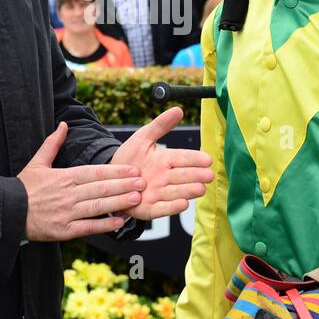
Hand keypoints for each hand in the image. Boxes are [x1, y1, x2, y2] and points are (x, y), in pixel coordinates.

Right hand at [18, 122, 145, 240]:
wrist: (7, 210)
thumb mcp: (37, 162)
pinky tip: (119, 222)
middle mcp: (68, 194)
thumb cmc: (24, 187)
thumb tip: (63, 124)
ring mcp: (66, 212)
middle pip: (100, 188)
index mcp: (64, 176)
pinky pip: (88, 227)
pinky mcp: (63, 230)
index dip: (116, 171)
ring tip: (136, 199)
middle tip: (142, 183)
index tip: (132, 170)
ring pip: (97, 206)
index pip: (95, 172)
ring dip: (119, 203)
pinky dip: (104, 225)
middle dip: (124, 185)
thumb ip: (52, 143)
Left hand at [110, 106, 213, 220]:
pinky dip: (172, 207)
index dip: (195, 159)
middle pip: (183, 176)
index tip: (208, 159)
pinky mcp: (148, 209)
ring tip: (200, 189)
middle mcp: (165, 178)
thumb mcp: (142, 138)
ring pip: (176, 192)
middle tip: (209, 175)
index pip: (184, 158)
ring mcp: (158, 194)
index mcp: (166, 160)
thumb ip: (160, 125)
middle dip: (196, 176)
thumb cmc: (129, 159)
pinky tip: (183, 204)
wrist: (110, 179)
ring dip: (188, 191)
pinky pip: (161, 208)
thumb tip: (178, 109)